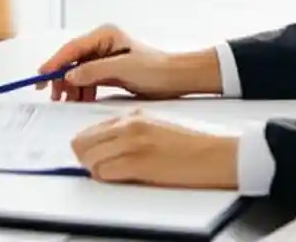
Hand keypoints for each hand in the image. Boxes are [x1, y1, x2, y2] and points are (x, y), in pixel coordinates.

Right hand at [38, 24, 219, 101]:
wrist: (176, 78)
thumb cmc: (155, 69)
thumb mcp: (122, 69)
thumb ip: (93, 71)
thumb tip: (68, 75)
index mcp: (105, 35)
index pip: (72, 48)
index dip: (54, 62)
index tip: (41, 77)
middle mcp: (102, 44)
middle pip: (72, 60)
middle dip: (61, 78)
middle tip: (54, 95)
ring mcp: (105, 57)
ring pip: (78, 72)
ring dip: (71, 86)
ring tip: (67, 101)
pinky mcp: (109, 70)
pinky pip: (88, 80)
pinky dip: (82, 90)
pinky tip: (81, 100)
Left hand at [72, 110, 236, 187]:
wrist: (213, 154)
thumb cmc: (190, 145)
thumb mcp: (155, 126)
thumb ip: (130, 131)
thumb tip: (107, 146)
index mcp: (132, 116)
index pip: (91, 130)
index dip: (88, 147)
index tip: (92, 156)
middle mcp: (128, 126)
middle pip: (82, 143)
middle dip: (85, 158)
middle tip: (97, 168)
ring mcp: (132, 143)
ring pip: (89, 158)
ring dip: (95, 170)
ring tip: (110, 173)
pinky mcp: (137, 163)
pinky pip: (104, 172)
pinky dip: (106, 178)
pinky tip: (120, 177)